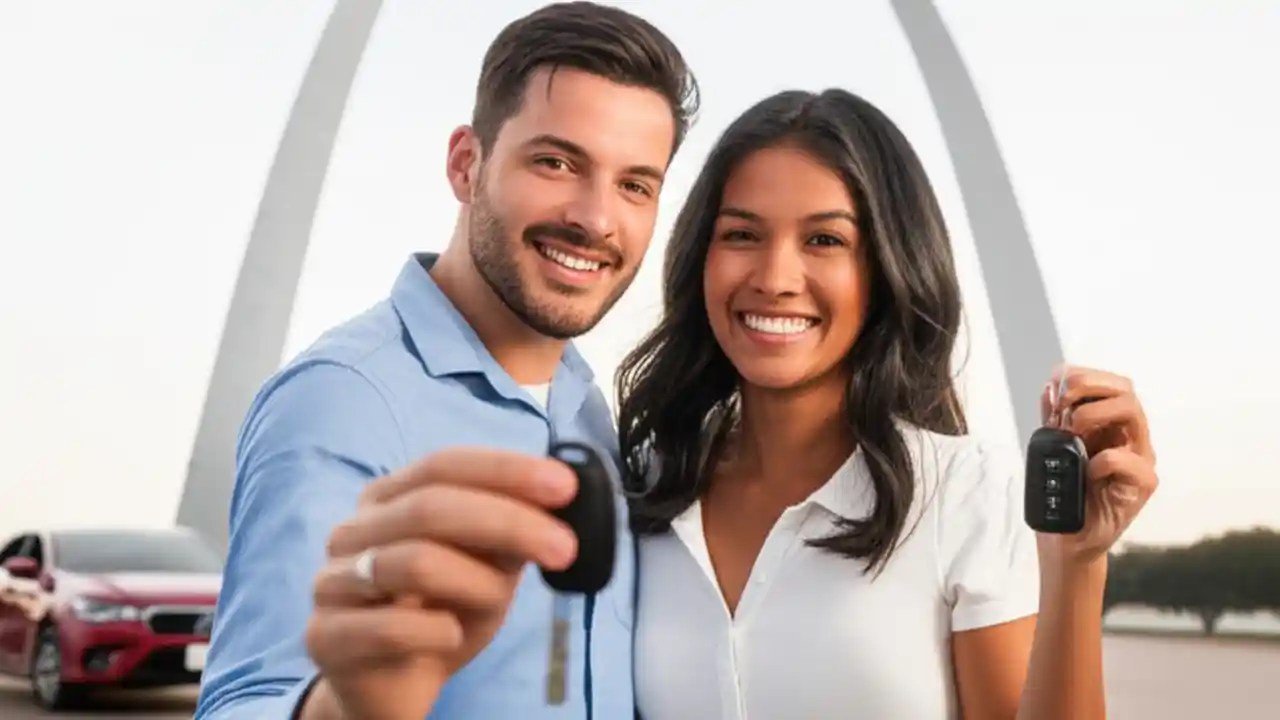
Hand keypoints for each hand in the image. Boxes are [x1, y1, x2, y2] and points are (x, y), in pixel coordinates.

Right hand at [300, 448, 579, 719]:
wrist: (388, 686)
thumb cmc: (439, 614)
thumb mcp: (485, 569)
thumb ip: (510, 534)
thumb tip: (560, 498)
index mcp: (390, 500)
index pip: (444, 465)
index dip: (504, 470)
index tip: (564, 486)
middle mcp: (353, 531)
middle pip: (430, 508)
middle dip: (508, 522)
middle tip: (563, 547)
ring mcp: (332, 582)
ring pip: (413, 562)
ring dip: (476, 582)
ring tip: (498, 601)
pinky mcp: (325, 636)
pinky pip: (390, 627)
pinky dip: (437, 631)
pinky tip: (451, 636)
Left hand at [1036, 365, 1158, 566]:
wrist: (1069, 537)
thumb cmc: (1066, 493)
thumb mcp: (1054, 449)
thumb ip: (1054, 419)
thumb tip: (1050, 388)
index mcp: (1111, 424)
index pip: (1110, 383)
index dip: (1082, 377)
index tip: (1057, 390)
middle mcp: (1129, 436)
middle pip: (1125, 389)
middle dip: (1088, 387)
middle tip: (1064, 406)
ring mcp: (1139, 458)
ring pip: (1132, 412)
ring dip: (1095, 415)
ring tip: (1075, 434)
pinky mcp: (1142, 485)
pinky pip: (1128, 460)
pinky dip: (1102, 460)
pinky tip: (1087, 472)